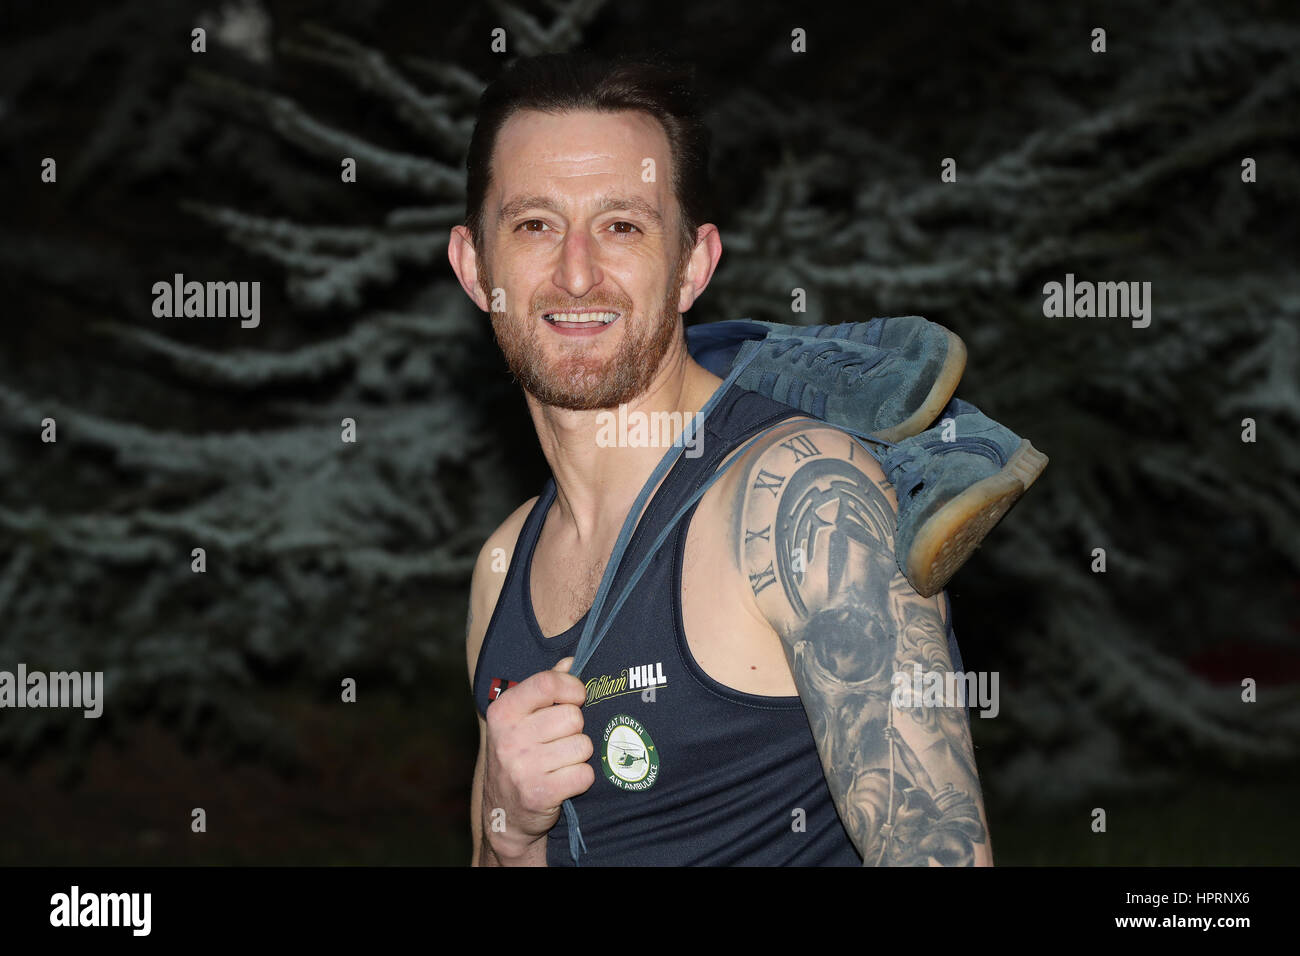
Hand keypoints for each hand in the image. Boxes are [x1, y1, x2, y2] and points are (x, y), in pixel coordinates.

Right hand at [481, 656, 594, 863]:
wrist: (503, 814)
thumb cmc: (519, 757)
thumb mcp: (521, 718)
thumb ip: (545, 687)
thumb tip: (572, 659)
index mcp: (502, 712)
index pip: (547, 682)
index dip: (572, 688)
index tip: (576, 698)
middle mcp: (508, 738)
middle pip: (572, 716)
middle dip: (575, 729)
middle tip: (559, 742)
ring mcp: (522, 767)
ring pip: (583, 746)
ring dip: (579, 756)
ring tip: (560, 763)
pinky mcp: (539, 794)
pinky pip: (585, 775)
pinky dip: (581, 779)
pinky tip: (564, 783)